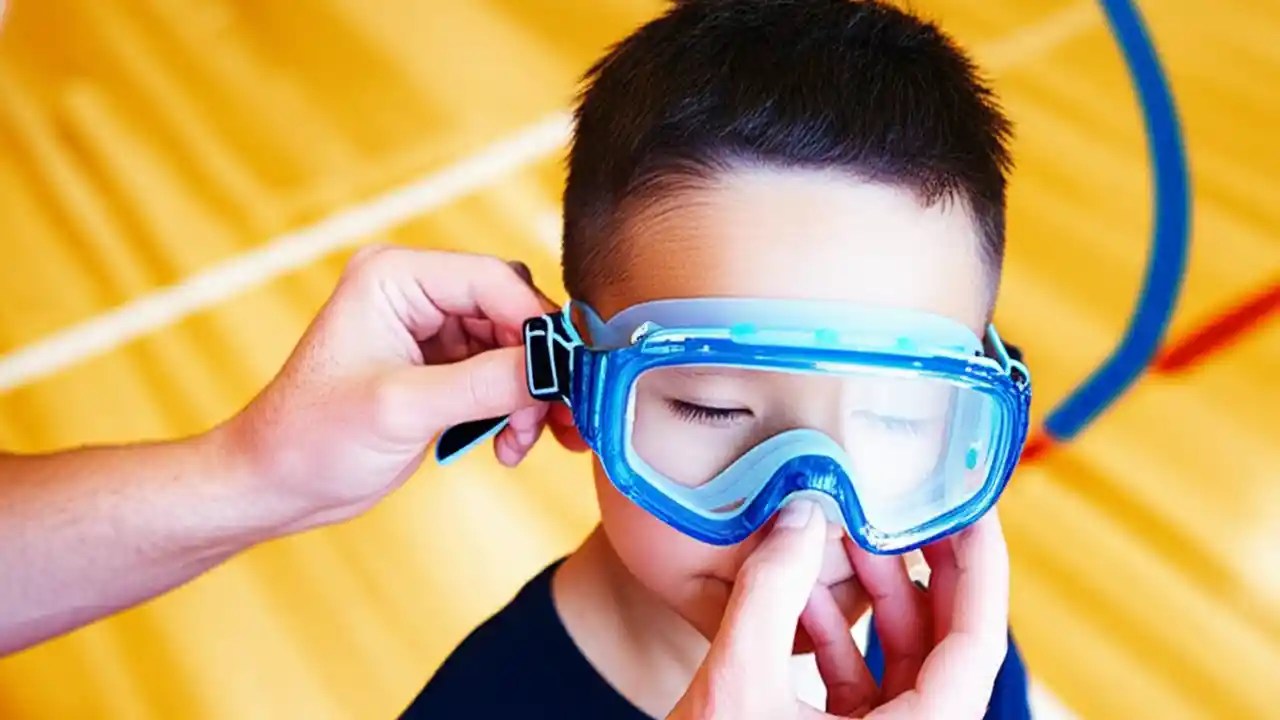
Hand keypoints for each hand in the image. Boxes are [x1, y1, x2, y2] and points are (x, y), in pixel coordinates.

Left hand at [219, 246, 584, 532]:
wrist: (273, 485)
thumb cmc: (311, 439)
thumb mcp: (402, 409)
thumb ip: (484, 384)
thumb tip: (556, 371)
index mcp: (395, 276)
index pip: (495, 283)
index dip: (539, 328)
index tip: (568, 377)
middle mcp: (415, 292)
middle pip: (512, 313)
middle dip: (538, 367)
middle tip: (558, 416)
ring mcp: (428, 329)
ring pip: (514, 348)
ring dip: (529, 396)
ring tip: (524, 441)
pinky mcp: (437, 366)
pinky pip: (499, 375)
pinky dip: (513, 409)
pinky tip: (507, 445)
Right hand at [668, 502, 1008, 718]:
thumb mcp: (737, 685)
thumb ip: (770, 593)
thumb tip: (799, 515)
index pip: (978, 644)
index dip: (980, 568)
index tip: (972, 507)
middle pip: (947, 650)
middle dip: (924, 573)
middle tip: (908, 507)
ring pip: (904, 669)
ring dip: (874, 603)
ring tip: (842, 541)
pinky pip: (865, 692)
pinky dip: (838, 642)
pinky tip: (801, 597)